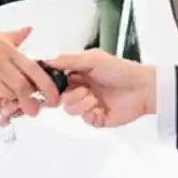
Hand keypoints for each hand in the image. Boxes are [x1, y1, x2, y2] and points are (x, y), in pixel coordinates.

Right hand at [0, 27, 60, 115]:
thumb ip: (12, 37)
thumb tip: (29, 30)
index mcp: (5, 45)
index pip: (33, 66)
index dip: (46, 84)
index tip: (53, 95)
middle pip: (24, 84)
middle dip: (34, 100)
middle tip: (37, 109)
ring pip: (9, 93)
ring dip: (15, 102)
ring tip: (15, 106)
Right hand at [0, 50, 154, 127]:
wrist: (143, 88)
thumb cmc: (121, 69)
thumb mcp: (92, 58)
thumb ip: (67, 61)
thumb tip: (46, 61)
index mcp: (77, 74)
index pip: (53, 80)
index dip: (44, 85)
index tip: (35, 87)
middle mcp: (80, 89)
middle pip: (57, 97)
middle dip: (61, 95)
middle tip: (71, 92)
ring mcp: (87, 105)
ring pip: (69, 109)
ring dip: (80, 101)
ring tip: (93, 96)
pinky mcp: (96, 118)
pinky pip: (83, 119)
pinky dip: (90, 112)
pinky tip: (99, 106)